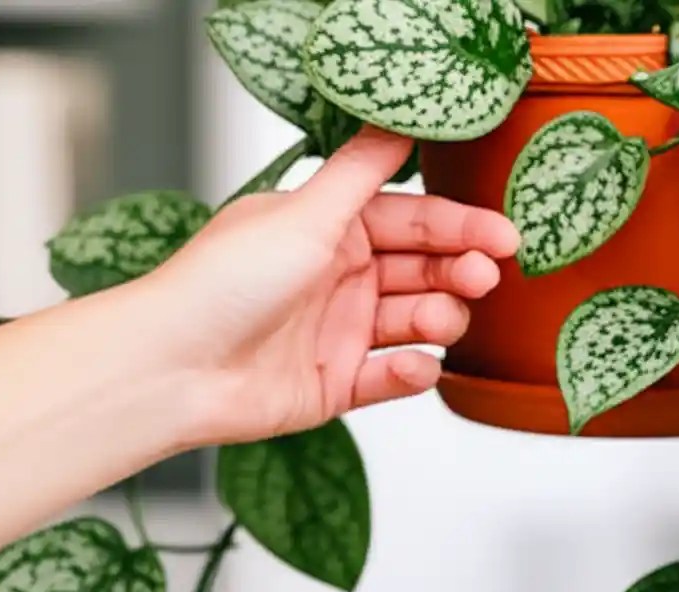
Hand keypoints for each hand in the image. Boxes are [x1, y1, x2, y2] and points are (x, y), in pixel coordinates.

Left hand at [151, 127, 518, 444]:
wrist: (173, 369)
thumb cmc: (225, 283)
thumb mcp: (304, 214)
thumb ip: (361, 172)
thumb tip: (398, 121)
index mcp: (330, 231)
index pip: (413, 222)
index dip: (462, 227)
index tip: (505, 236)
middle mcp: (340, 278)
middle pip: (424, 270)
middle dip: (461, 272)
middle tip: (484, 277)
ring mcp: (341, 332)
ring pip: (417, 322)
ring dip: (440, 319)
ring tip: (439, 322)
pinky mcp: (338, 383)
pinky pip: (393, 376)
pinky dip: (414, 372)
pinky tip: (420, 366)